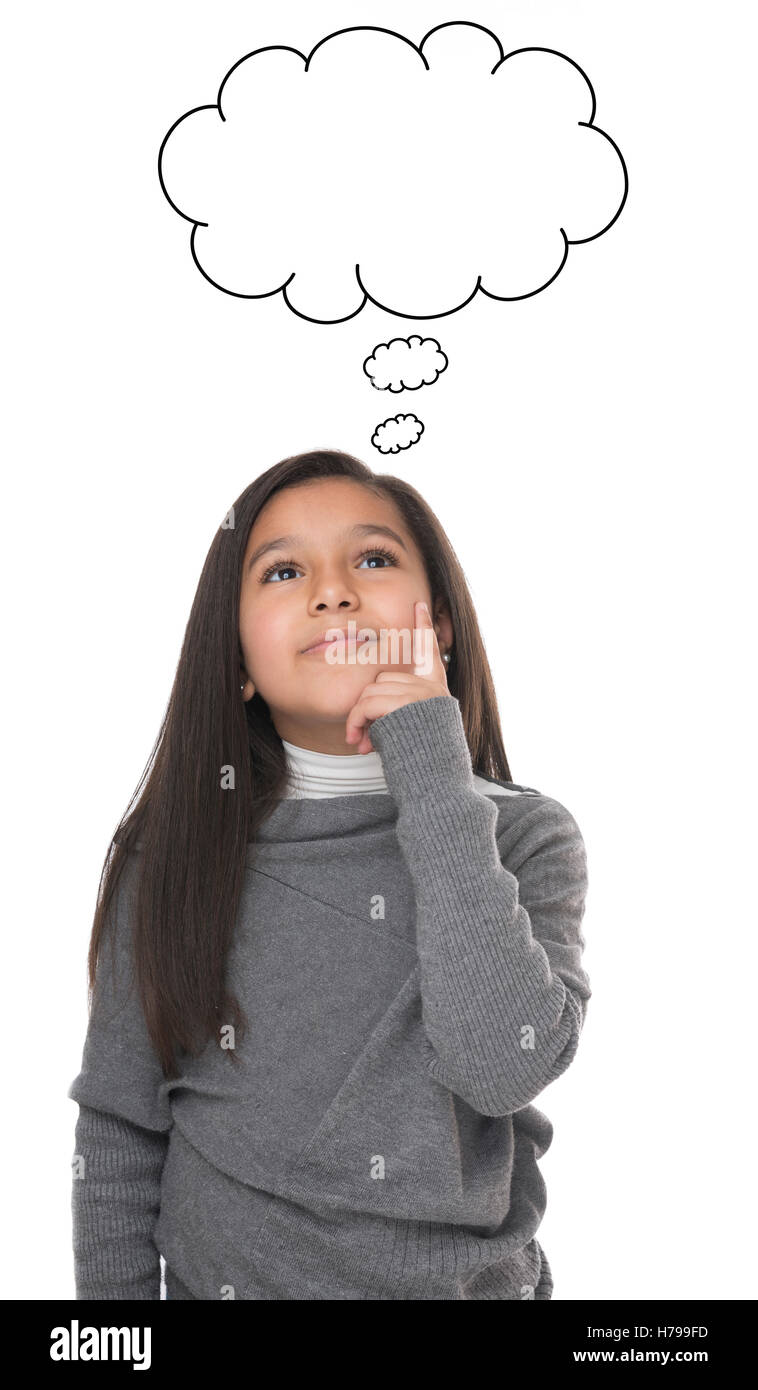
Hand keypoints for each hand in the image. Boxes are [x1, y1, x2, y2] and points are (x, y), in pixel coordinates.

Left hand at [344, 600, 451, 753]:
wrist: (437, 784)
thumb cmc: (422, 763)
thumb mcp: (411, 732)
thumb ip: (396, 714)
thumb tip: (363, 718)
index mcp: (435, 690)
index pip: (429, 651)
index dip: (423, 627)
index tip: (418, 605)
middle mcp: (433, 688)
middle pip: (382, 679)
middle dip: (367, 708)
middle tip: (363, 737)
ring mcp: (423, 693)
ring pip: (371, 692)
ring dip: (359, 719)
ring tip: (362, 744)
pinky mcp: (409, 702)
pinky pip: (368, 704)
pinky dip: (358, 722)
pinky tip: (361, 743)